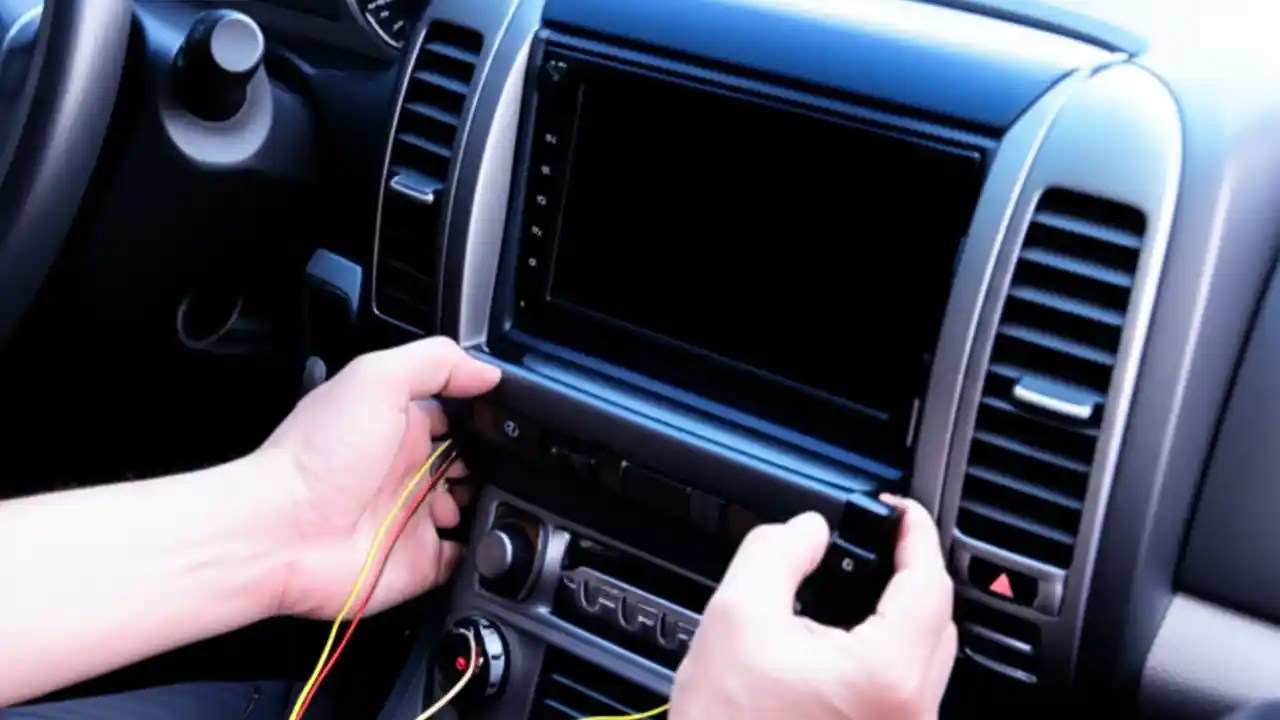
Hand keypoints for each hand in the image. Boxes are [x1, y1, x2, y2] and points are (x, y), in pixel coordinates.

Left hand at [258, 337, 500, 618]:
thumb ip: (435, 364)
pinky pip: (462, 560)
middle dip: (496, 465)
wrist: (277, 533)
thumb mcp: (375, 379)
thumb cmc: (314, 457)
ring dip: (490, 507)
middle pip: (473, 465)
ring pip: (473, 511)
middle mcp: (408, 471)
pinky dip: (480, 555)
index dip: (486, 417)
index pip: (458, 415)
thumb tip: (487, 372)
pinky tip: (482, 541)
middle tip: (504, 465)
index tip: (508, 420)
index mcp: (400, 426)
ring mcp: (412, 517)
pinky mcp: (416, 562)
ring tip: (491, 501)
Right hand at [671, 497, 955, 719]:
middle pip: (938, 620)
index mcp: (887, 674)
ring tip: (855, 587)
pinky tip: (843, 642)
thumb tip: (808, 529)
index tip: (901, 511)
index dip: (915, 535)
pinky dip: (886, 653)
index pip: (929, 583)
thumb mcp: (735, 618)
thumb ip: (775, 553)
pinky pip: (906, 689)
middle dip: (910, 573)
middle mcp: (911, 711)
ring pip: (925, 657)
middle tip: (876, 542)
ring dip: (900, 615)